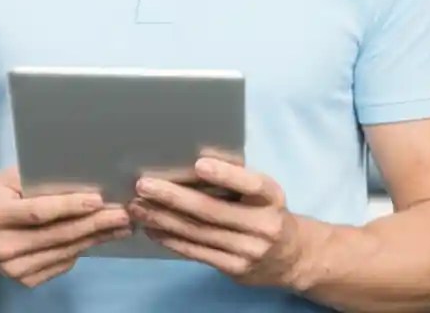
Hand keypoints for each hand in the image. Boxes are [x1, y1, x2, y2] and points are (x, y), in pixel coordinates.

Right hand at [0, 166, 132, 287]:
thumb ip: (37, 177)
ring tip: (120, 226)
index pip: (38, 212)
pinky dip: (83, 249)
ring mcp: (13, 268)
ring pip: (64, 251)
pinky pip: (62, 264)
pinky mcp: (25, 280)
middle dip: (94, 223)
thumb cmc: (0, 195)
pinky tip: (100, 237)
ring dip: (96, 238)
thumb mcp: (10, 177)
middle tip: (123, 214)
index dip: (70, 206)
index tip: (98, 199)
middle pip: (57, 234)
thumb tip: (79, 174)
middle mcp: (1, 246)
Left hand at [128, 155, 307, 287]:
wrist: (292, 257)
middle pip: (212, 211)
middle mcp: (264, 225)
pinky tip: (152, 228)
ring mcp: (249, 250)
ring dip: (162, 219)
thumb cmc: (265, 212)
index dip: (226, 175)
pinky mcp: (235, 269)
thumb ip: (235, 181)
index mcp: (271, 198)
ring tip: (137, 206)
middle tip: (143, 185)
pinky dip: (171, 240)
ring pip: (198, 233)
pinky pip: (197, 252)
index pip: (251, 185)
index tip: (199, 164)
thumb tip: (187, 161)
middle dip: (174, 197)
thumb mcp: (261, 194)